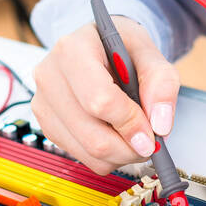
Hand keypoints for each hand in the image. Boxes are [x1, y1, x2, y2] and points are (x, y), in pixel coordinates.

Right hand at [31, 16, 178, 174]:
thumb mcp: (149, 52)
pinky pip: (83, 158)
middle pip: (93, 135)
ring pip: (89, 152)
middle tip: (150, 140)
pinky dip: (107, 156)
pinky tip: (115, 134)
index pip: (99, 99)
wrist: (100, 47)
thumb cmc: (121, 48)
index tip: (152, 131)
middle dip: (130, 146)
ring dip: (121, 154)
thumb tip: (160, 124)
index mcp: (73, 49)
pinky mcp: (47, 126)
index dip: (130, 122)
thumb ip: (162, 83)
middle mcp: (50, 76)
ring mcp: (44, 104)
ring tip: (135, 135)